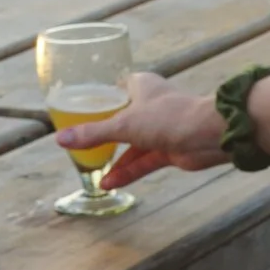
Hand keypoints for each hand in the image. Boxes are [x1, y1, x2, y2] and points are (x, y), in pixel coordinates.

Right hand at [53, 71, 226, 190]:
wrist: (209, 135)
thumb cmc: (168, 117)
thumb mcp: (123, 124)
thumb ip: (93, 133)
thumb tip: (60, 139)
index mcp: (140, 86)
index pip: (115, 88)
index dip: (99, 98)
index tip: (79, 109)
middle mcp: (149, 105)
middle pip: (121, 118)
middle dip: (103, 132)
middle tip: (80, 143)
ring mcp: (160, 129)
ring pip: (131, 144)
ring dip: (114, 158)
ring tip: (90, 171)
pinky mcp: (168, 149)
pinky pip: (142, 161)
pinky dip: (127, 171)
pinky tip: (108, 183)